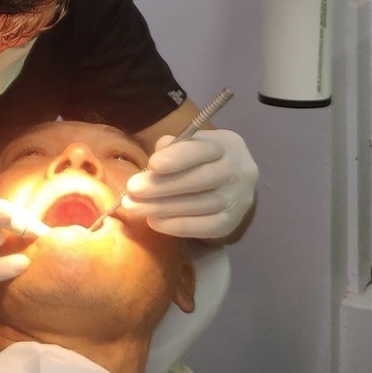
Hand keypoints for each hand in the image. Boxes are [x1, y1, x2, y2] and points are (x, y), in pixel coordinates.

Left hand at [123, 127, 256, 241]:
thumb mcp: (190, 144)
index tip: (152, 164)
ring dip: (163, 208)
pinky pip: (204, 228)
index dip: (178, 157)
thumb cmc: (201, 159)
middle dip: (163, 186)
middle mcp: (239, 171)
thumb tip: (154, 163)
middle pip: (201, 180)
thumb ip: (173, 148)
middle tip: (132, 190)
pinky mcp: (231, 223)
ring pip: (200, 205)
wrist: (230, 185)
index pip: (204, 150)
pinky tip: (154, 221)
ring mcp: (238, 199)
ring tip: (134, 207)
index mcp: (227, 145)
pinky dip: (176, 226)